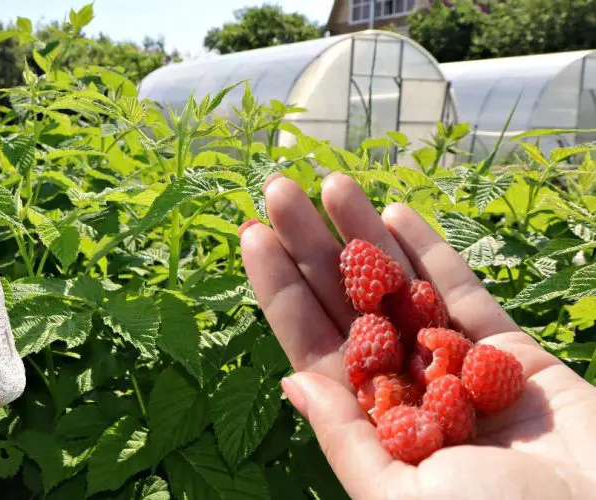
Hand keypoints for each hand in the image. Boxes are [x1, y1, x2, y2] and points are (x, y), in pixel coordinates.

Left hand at [239, 173, 595, 498]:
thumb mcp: (398, 496)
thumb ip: (345, 439)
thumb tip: (292, 383)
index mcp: (373, 427)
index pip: (313, 346)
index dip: (281, 291)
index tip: (252, 237)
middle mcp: (408, 392)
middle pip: (348, 307)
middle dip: (313, 248)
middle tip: (279, 189)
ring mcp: (458, 369)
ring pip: (401, 290)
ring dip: (365, 237)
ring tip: (331, 184)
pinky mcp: (511, 354)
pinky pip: (463, 295)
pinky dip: (432, 254)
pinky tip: (396, 215)